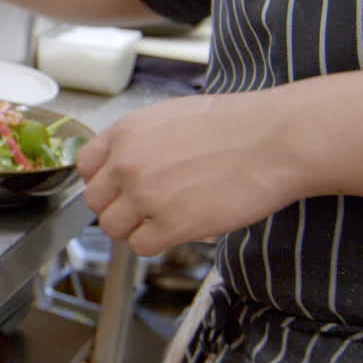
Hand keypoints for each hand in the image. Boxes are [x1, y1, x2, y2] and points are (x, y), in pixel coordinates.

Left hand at [76, 91, 304, 256]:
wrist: (276, 139)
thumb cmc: (238, 125)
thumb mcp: (172, 116)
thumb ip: (140, 142)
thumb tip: (125, 164)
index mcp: (126, 132)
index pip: (85, 167)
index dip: (104, 180)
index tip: (121, 187)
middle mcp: (128, 163)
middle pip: (96, 201)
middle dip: (119, 206)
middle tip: (148, 206)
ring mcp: (146, 195)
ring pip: (113, 228)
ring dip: (135, 228)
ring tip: (165, 218)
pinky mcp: (171, 225)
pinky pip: (140, 246)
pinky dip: (156, 243)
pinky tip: (179, 228)